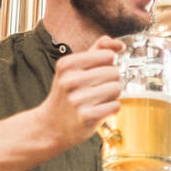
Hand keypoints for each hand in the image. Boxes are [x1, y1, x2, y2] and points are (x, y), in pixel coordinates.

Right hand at [35, 35, 123, 151]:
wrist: (51, 125)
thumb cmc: (66, 94)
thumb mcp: (74, 68)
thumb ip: (97, 50)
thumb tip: (119, 45)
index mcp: (67, 64)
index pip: (108, 55)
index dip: (108, 64)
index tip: (98, 72)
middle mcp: (70, 80)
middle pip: (114, 72)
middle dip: (111, 81)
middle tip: (96, 89)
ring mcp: (78, 99)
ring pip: (117, 89)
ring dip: (112, 96)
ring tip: (97, 100)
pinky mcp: (86, 116)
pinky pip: (115, 106)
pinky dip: (111, 109)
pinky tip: (99, 110)